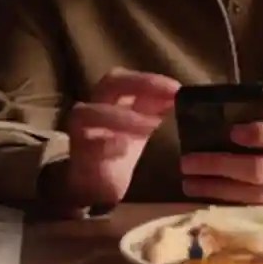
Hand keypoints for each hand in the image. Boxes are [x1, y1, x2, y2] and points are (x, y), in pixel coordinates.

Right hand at [59, 67, 179, 207]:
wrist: (92, 184)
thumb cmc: (119, 150)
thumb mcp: (144, 128)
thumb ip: (159, 111)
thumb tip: (184, 98)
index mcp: (114, 99)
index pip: (130, 79)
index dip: (152, 80)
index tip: (178, 89)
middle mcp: (96, 107)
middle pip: (111, 82)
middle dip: (140, 85)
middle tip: (168, 96)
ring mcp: (82, 130)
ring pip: (91, 112)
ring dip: (122, 116)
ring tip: (150, 124)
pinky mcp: (78, 156)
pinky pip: (86, 145)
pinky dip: (105, 145)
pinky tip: (123, 148)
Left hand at [180, 87, 262, 206]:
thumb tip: (240, 99)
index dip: (260, 134)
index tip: (231, 131)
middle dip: (223, 165)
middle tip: (189, 160)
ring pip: (256, 194)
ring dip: (218, 188)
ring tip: (188, 181)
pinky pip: (257, 208)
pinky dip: (230, 201)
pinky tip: (206, 195)